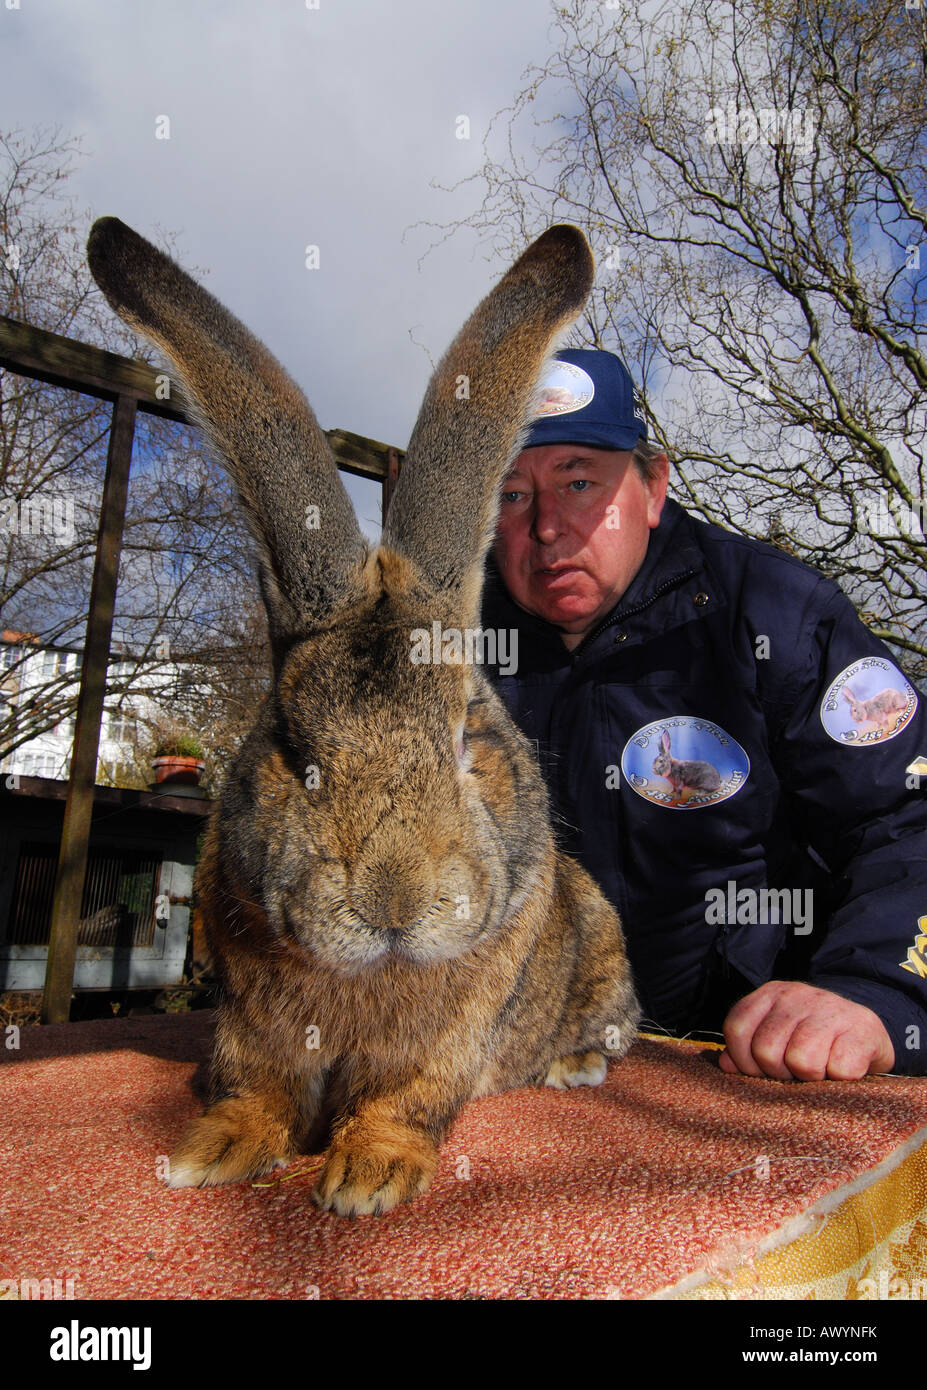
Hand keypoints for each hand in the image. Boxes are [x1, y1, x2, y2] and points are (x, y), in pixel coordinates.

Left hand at [718, 980, 894, 1080]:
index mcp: (771, 994)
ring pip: (802, 1060)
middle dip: (780, 1073)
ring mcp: (831, 1008)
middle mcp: (798, 994)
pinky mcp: (862, 1029)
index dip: (745, 1060)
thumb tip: (727, 1065)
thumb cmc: (816, 1041)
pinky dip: (840, 1079)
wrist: (869, 1033)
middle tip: (797, 1072)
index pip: (736, 1028)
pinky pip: (839, 1069)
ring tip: (820, 1070)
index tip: (762, 1071)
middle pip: (766, 1049)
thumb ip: (748, 1047)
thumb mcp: (779, 1037)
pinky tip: (842, 1069)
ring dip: (811, 1077)